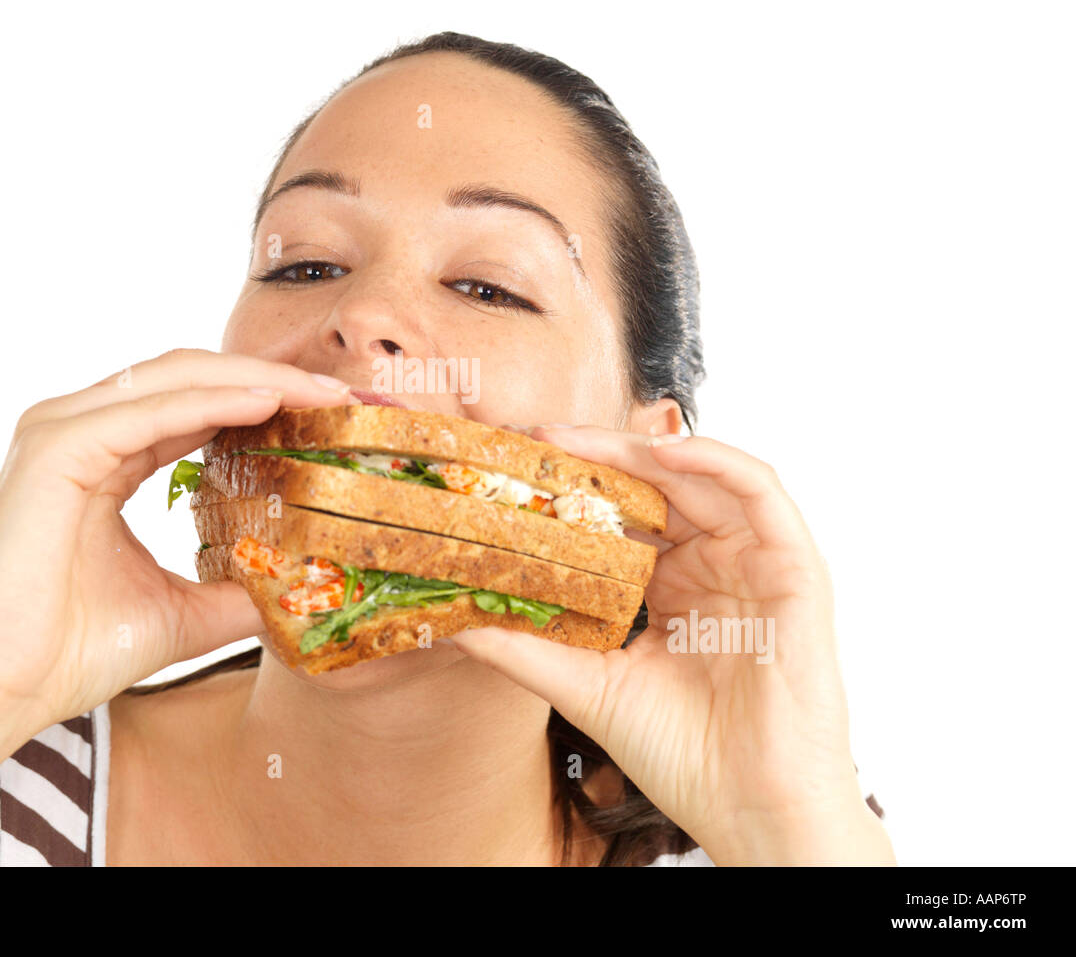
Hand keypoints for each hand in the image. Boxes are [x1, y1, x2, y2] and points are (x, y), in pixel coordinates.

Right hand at [0, 348, 357, 735]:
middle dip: (269, 377)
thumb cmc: (71, 652)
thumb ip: (233, 593)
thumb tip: (297, 593)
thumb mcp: (179, 614)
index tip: (329, 413)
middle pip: (190, 376)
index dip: (263, 398)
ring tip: (320, 392)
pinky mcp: (54, 449)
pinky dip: (212, 401)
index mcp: (102, 455)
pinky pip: (149, 410)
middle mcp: (79, 429)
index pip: (194, 403)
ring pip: (174, 378)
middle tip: (338, 393)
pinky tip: (269, 402)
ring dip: (254, 379)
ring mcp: (60, 430)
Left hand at [450, 426, 892, 864]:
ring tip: (581, 441)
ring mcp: (755, 565)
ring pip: (701, 478)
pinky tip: (662, 453)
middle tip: (539, 439)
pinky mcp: (795, 569)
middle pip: (658, 488)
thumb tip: (452, 622)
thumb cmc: (683, 755)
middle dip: (598, 457)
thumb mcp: (587, 687)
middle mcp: (714, 568)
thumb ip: (524, 649)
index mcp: (672, 590)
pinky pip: (761, 493)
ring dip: (642, 449)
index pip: (624, 520)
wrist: (750, 808)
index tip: (517, 470)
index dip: (575, 490)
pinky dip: (715, 461)